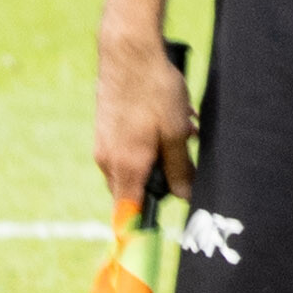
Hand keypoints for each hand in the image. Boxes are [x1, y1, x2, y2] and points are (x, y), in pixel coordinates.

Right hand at [91, 26, 188, 212]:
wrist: (128, 51)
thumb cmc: (154, 91)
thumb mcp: (177, 133)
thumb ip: (180, 168)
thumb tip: (184, 197)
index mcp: (125, 167)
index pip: (127, 214)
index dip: (140, 229)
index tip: (151, 241)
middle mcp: (108, 159)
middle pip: (136, 190)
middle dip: (164, 183)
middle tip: (188, 165)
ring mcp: (104, 143)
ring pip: (136, 165)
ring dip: (162, 157)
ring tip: (187, 132)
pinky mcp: (107, 128)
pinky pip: (131, 147)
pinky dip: (153, 142)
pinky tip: (175, 121)